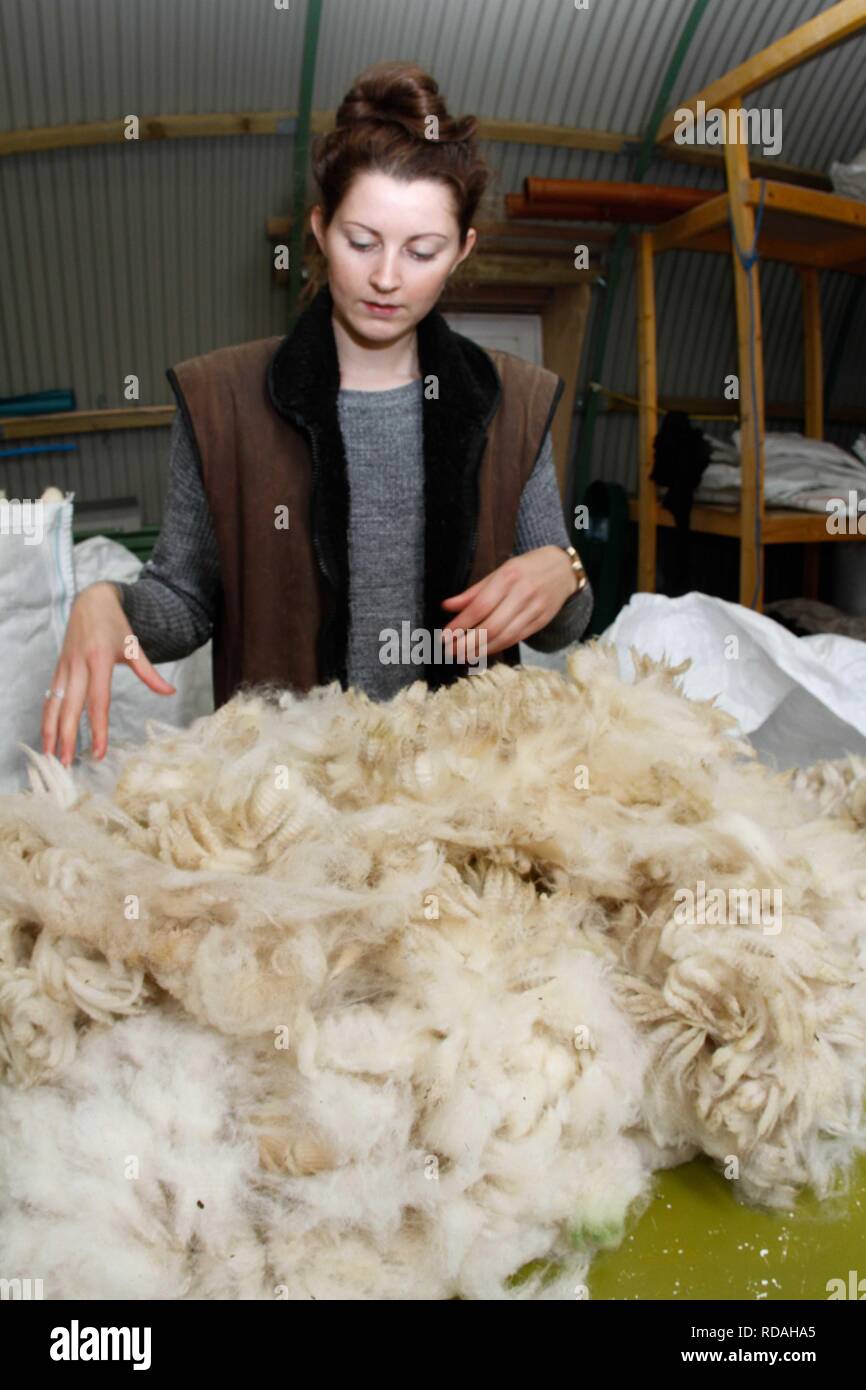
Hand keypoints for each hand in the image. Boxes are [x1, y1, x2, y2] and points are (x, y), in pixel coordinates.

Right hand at [41, 581, 175, 766]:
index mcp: (99, 660)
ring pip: (53, 704)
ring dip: (50, 731)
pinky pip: (49, 696)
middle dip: (67, 737)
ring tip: (50, 755)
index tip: (98, 751)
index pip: (97, 702)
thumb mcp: (135, 646)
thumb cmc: (116, 625)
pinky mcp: (58, 668)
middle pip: (70, 707)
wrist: (91, 601)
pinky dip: (47, 716)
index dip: (97, 728)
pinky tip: (47, 734)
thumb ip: (150, 673)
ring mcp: (65, 667)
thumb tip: (170, 692)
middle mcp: (78, 665)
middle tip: (68, 763)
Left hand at [440, 546, 578, 658]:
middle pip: (492, 626)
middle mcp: (523, 594)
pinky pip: (516, 639)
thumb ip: (473, 592)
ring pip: (505, 637)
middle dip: (468, 643)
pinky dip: (497, 647)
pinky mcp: (541, 622)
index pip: (480, 606)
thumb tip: (447, 606)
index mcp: (508, 577)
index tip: (446, 634)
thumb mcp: (498, 572)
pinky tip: (483, 651)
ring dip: (481, 650)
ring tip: (463, 655)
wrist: (563, 570)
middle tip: (451, 651)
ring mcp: (534, 610)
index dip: (461, 624)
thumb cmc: (526, 569)